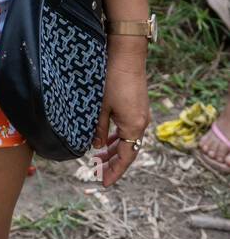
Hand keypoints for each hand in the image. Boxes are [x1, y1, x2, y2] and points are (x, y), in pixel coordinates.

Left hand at [91, 44, 149, 186]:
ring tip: (98, 157)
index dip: (114, 171)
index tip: (104, 182)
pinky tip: (107, 138)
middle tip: (97, 172)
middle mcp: (141, 123)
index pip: (125, 157)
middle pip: (128, 150)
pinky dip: (118, 137)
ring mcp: (141, 114)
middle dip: (112, 162)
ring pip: (128, 139)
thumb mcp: (101, 107)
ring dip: (114, 149)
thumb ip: (99, 129)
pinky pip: (129, 129)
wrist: (127, 55)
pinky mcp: (138, 106)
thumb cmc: (112, 79)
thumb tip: (97, 147)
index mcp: (134, 127)